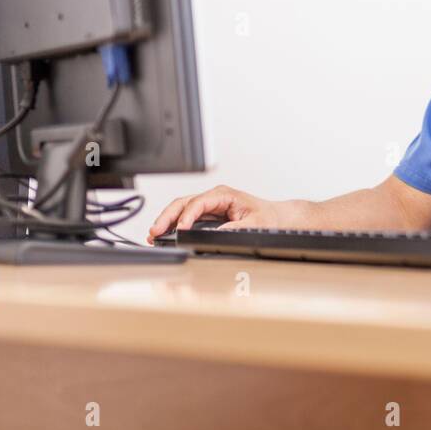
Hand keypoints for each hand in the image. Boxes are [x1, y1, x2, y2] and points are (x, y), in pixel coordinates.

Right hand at [148, 184, 290, 240]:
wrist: (276, 218)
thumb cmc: (268, 217)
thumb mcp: (255, 224)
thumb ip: (235, 228)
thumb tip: (216, 233)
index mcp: (224, 195)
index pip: (199, 202)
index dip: (187, 216)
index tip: (179, 229)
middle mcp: (214, 197)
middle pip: (183, 203)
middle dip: (167, 216)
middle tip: (155, 231)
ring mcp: (209, 205)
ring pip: (181, 209)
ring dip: (167, 220)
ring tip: (154, 234)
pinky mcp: (208, 215)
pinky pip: (186, 217)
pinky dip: (174, 224)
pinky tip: (165, 233)